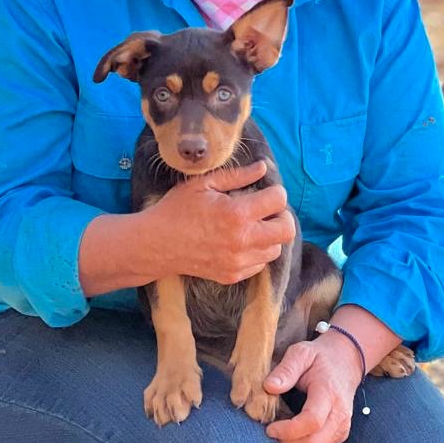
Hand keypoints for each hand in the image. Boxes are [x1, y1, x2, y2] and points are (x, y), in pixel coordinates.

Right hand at [142, 161, 294, 282]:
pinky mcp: (233, 275)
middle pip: (287, 229)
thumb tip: (264, 167)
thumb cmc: (177, 209)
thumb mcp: (204, 184)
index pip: (279, 200)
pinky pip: (260, 264)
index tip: (265, 191)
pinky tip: (240, 241)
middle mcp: (242, 241)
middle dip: (281, 216)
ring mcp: (238, 262)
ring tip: (252, 226)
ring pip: (276, 248)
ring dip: (269, 235)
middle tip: (266, 210)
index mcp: (237, 214)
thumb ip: (238, 175)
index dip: (275, 191)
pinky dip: (256, 252)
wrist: (156, 244)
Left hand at [263, 333, 362, 442]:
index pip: (311, 421)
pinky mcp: (342, 433)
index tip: (270, 428)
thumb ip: (286, 370)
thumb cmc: (320, 358)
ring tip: (280, 433)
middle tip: (271, 433)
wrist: (346, 362)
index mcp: (329, 392)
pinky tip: (292, 435)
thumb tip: (269, 387)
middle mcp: (340, 413)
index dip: (288, 430)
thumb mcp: (301, 353)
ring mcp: (343, 425)